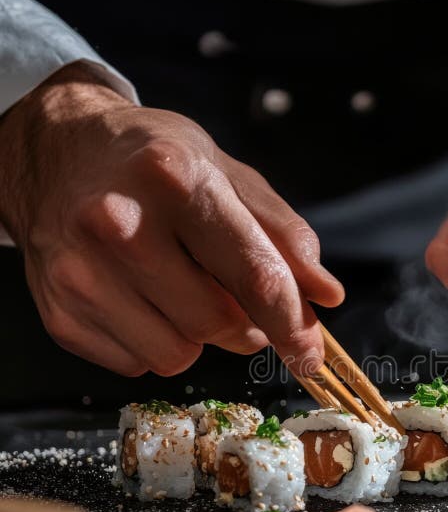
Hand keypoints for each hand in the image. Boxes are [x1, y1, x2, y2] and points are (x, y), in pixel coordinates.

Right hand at [0, 64, 342, 375]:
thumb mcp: (227, 174)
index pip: (254, 274)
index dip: (292, 324)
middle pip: (219, 323)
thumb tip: (325, 296)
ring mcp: (80, 271)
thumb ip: (284, 235)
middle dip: (244, 325)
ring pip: (177, 355)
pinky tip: (140, 297)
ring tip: (180, 289)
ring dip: (197, 336)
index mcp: (176, 178)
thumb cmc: (153, 160)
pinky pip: (137, 363)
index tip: (310, 354)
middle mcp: (120, 225)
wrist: (58, 148)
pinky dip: (154, 341)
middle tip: (232, 295)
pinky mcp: (58, 310)